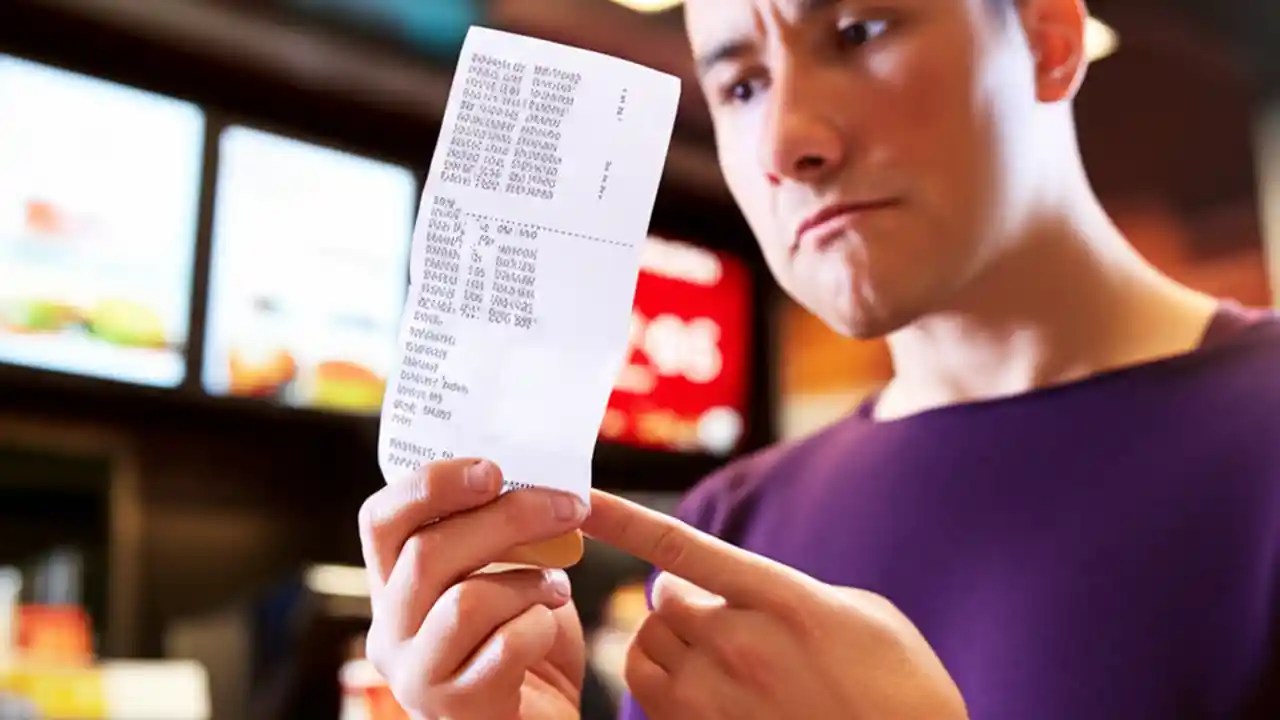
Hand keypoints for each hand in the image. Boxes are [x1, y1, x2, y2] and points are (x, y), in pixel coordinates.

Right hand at [359, 459, 589, 719]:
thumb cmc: (521, 642)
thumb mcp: (502, 576)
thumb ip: (498, 534)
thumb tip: (533, 474)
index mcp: (393, 586)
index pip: (381, 521)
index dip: (430, 485)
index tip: (493, 468)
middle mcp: (389, 631)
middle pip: (428, 553)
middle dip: (507, 518)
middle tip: (567, 506)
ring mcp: (417, 676)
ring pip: (465, 602)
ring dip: (527, 581)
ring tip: (557, 585)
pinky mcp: (458, 710)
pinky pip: (504, 649)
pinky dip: (539, 628)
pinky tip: (548, 628)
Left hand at [583, 491, 967, 719]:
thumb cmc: (899, 686)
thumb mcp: (860, 612)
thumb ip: (790, 591)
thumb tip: (747, 591)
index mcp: (782, 599)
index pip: (683, 547)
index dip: (625, 519)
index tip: (585, 497)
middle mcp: (740, 646)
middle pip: (663, 599)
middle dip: (680, 597)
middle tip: (713, 610)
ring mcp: (719, 699)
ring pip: (646, 647)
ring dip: (666, 639)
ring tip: (704, 648)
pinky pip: (652, 697)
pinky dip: (662, 680)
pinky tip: (695, 682)